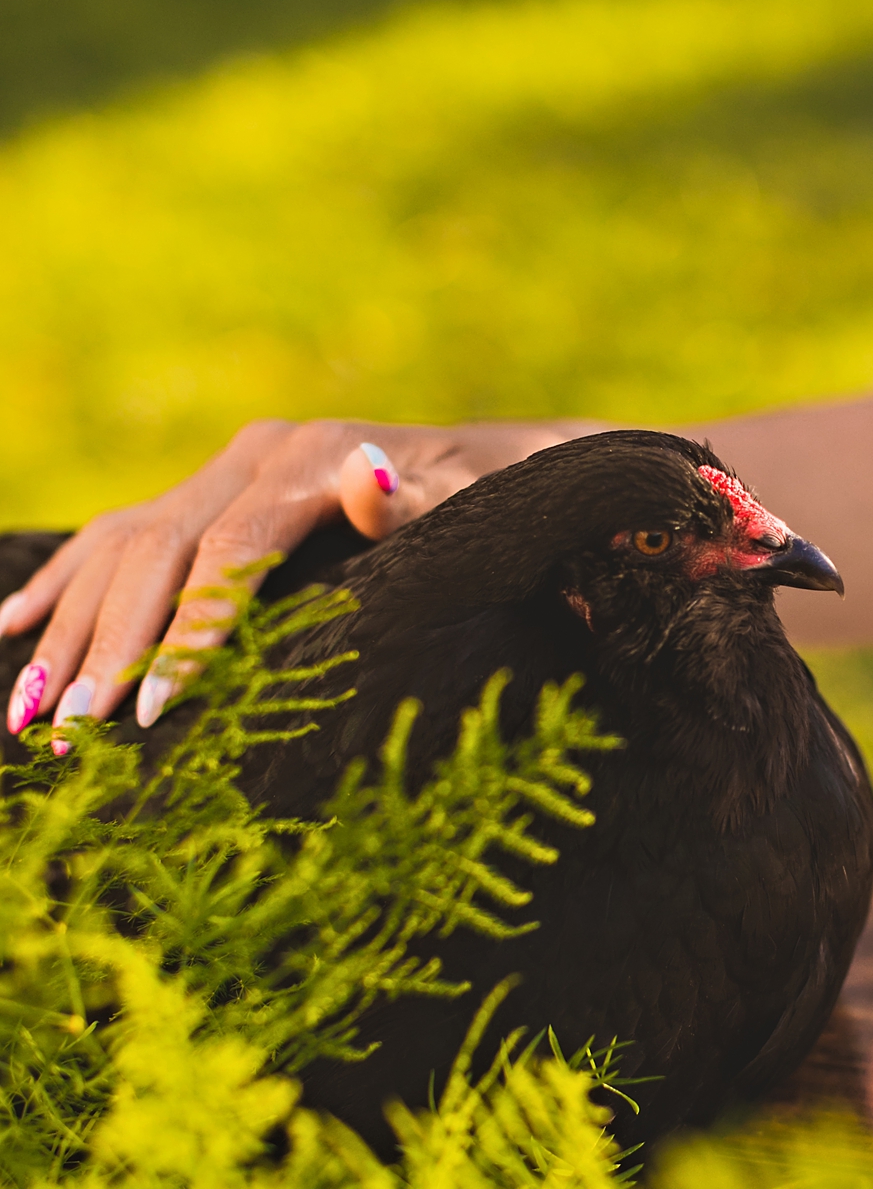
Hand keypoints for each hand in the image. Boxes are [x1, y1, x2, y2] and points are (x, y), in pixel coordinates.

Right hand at [0, 418, 562, 739]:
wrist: (507, 463)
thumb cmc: (495, 503)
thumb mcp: (473, 504)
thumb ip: (418, 500)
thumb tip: (371, 478)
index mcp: (306, 457)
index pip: (226, 549)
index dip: (187, 630)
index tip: (151, 710)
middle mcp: (255, 453)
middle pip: (155, 549)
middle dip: (107, 645)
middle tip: (71, 735)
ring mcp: (228, 466)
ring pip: (121, 544)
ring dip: (68, 626)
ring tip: (28, 713)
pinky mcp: (214, 486)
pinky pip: (119, 533)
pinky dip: (66, 579)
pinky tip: (12, 627)